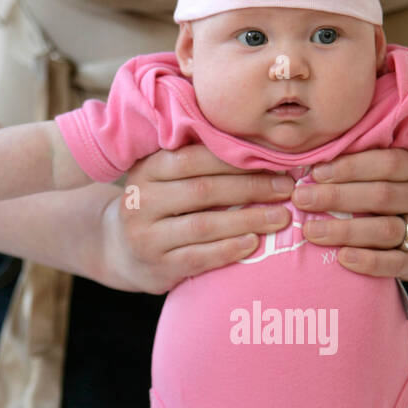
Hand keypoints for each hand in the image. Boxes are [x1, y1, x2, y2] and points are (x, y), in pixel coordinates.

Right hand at [91, 144, 294, 292]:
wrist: (120, 249)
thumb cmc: (159, 204)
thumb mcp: (164, 175)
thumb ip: (196, 157)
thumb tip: (257, 141)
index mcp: (147, 169)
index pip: (195, 158)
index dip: (236, 159)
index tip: (274, 160)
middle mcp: (142, 200)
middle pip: (204, 190)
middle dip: (251, 188)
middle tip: (287, 189)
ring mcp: (147, 236)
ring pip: (204, 225)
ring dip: (248, 220)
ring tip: (281, 218)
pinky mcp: (158, 266)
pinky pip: (199, 257)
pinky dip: (229, 250)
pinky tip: (254, 243)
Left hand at [290, 148, 407, 277]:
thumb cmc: (403, 199)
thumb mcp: (396, 177)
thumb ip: (366, 168)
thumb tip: (314, 164)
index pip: (388, 163)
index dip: (351, 167)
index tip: (316, 173)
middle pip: (382, 195)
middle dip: (337, 197)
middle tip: (301, 199)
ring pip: (385, 229)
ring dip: (344, 230)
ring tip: (311, 230)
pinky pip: (395, 263)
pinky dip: (368, 261)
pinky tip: (342, 258)